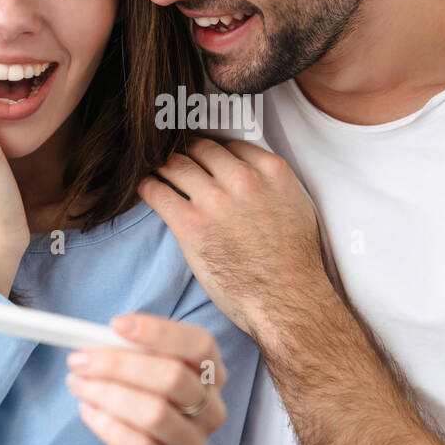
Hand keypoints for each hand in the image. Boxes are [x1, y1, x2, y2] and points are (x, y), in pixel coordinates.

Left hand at [66, 313, 227, 444]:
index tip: (115, 324)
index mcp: (212, 373)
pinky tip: (87, 411)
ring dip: (107, 393)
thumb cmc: (140, 406)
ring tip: (77, 384)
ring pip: (154, 413)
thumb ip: (130, 352)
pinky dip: (106, 424)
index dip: (159, 331)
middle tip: (80, 360)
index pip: (199, 344)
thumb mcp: (142, 374)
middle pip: (173, 377)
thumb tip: (95, 338)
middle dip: (119, 364)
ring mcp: (194, 444)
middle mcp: (211, 408)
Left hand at [137, 138, 325, 338]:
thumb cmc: (294, 261)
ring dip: (163, 168)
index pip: (230, 144)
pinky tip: (147, 190)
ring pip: (175, 164)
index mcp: (271, 171)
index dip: (213, 153)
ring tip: (157, 174)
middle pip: (199, 149)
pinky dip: (148, 187)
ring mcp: (215, 200)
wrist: (286, 299)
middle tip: (177, 164)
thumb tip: (251, 173)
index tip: (203, 159)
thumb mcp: (297, 205)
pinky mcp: (191, 224)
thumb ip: (272, 183)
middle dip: (187, 155)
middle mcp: (242, 179)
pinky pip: (157, 192)